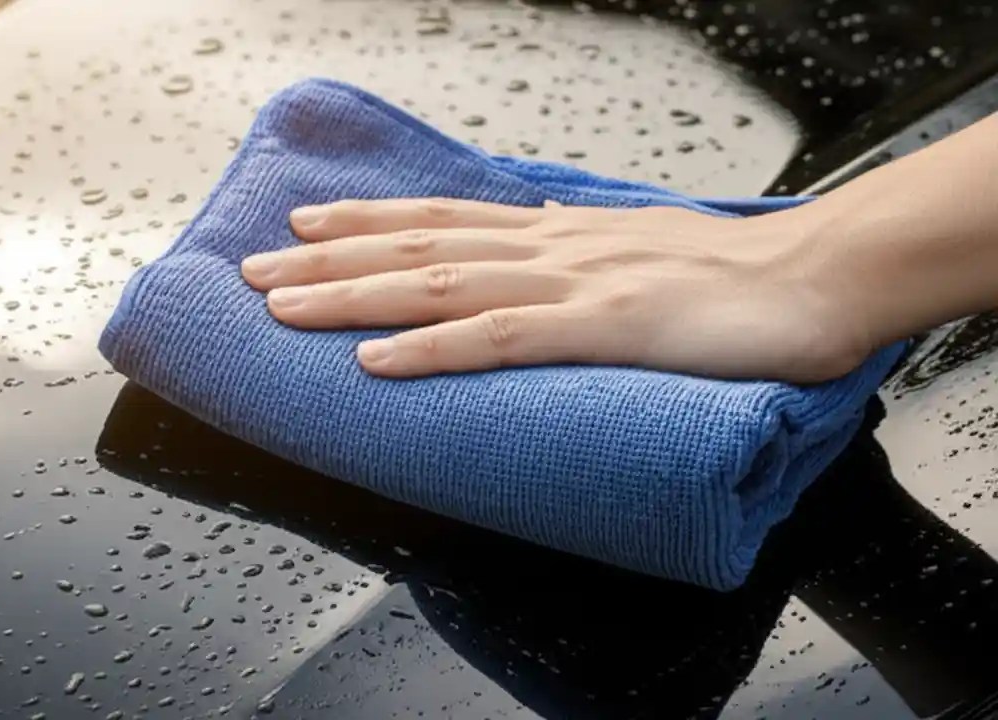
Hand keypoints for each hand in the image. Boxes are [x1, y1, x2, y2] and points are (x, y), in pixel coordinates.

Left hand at [240, 197, 872, 382]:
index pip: (442, 218)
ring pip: (439, 284)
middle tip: (257, 267)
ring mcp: (574, 285)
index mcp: (560, 235)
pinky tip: (374, 363)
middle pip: (418, 245)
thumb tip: (540, 245)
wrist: (820, 279)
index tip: (307, 222)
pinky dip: (429, 350)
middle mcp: (552, 248)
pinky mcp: (606, 330)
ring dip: (352, 296)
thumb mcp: (640, 252)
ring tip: (282, 307)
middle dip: (329, 257)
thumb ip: (583, 254)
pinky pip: (499, 339)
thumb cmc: (739, 275)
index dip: (369, 219)